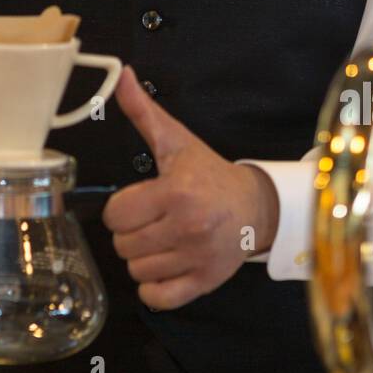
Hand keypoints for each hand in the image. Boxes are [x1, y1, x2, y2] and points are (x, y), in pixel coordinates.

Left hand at [102, 66, 279, 309]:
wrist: (256, 206)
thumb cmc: (210, 173)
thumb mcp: (176, 140)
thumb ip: (143, 111)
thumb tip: (122, 74)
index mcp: (176, 192)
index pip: (116, 215)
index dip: (122, 209)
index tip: (140, 202)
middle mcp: (187, 228)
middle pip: (123, 245)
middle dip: (132, 233)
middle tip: (153, 220)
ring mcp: (197, 258)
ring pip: (137, 272)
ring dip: (143, 258)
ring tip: (162, 240)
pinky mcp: (205, 283)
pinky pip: (157, 298)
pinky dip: (155, 287)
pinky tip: (167, 264)